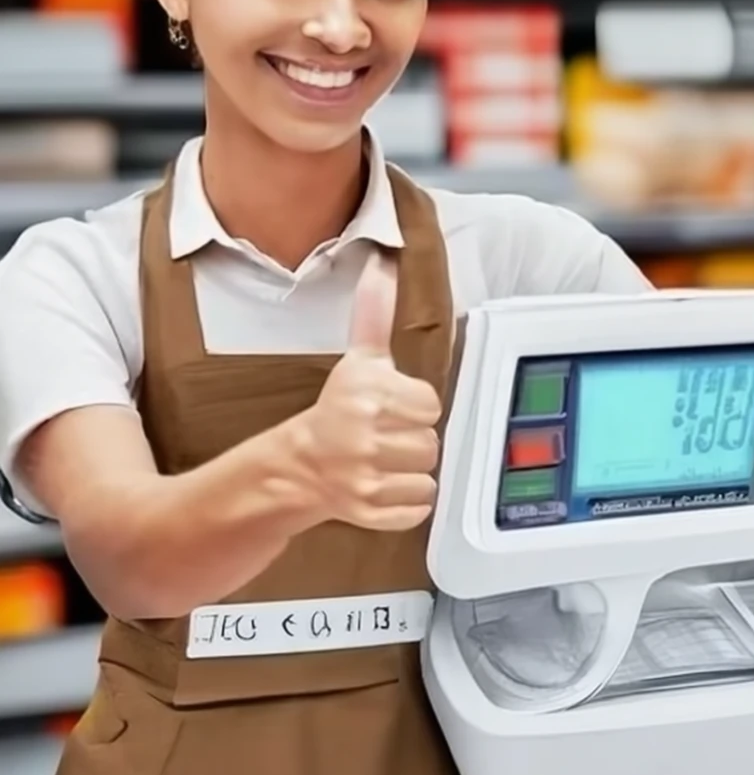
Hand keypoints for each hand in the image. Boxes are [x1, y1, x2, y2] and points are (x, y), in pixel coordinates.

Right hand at [294, 249, 442, 530]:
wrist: (300, 463)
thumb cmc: (338, 406)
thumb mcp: (359, 358)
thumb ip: (375, 314)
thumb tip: (383, 262)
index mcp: (367, 393)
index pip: (430, 405)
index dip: (415, 406)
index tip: (394, 407)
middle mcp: (364, 436)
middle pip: (431, 442)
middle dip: (414, 439)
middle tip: (389, 435)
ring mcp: (365, 478)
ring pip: (428, 475)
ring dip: (413, 470)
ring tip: (387, 459)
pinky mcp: (368, 512)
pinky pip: (419, 507)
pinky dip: (408, 501)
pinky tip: (385, 484)